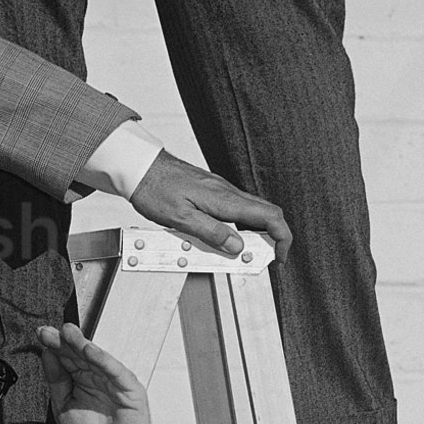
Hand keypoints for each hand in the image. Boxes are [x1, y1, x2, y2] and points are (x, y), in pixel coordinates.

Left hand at [27, 322, 156, 423]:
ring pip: (98, 359)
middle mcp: (98, 380)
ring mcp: (115, 384)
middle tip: (50, 331)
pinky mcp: (131, 392)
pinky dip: (104, 361)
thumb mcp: (63, 406)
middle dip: (65, 342)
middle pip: (80, 355)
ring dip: (82, 345)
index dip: (54, 346)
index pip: (67, 359)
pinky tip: (90, 351)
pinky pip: (116, 372)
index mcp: (82, 382)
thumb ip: (56, 380)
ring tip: (68, 334)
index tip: (41, 335)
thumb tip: (47, 354)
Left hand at [131, 154, 290, 263]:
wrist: (141, 166)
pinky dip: (241, 226)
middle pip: (267, 213)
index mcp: (225, 199)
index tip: (279, 256)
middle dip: (274, 237)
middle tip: (266, 258)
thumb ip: (211, 232)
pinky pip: (236, 209)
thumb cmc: (156, 188)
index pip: (269, 216)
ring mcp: (222, 191)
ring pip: (252, 212)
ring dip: (257, 233)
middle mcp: (228, 192)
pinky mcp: (213, 192)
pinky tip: (227, 237)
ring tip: (244, 253)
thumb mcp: (180, 218)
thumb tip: (237, 247)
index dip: (282, 238)